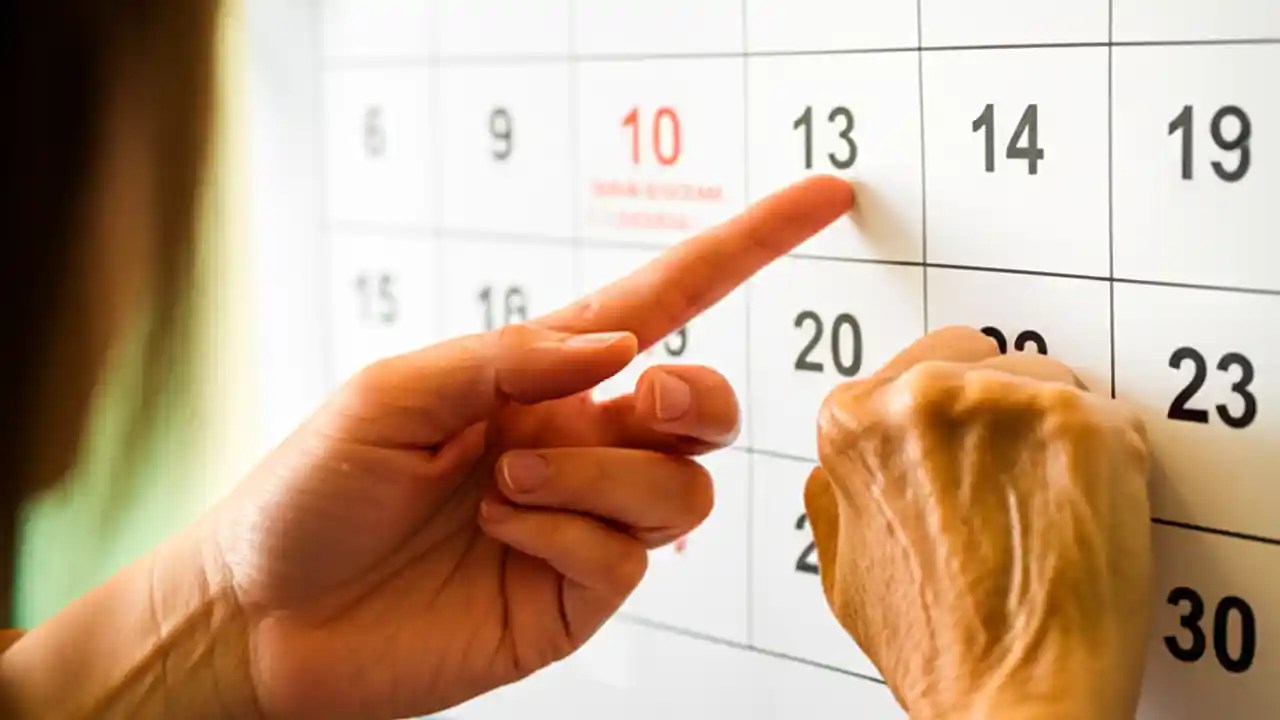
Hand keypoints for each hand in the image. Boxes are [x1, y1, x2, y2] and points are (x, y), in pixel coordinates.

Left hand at [203, 175, 852, 717]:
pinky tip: (499, 532)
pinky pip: (629, 558)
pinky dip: (569, 533)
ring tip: (506, 484)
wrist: (260, 619)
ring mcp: (581, 524)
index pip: (664, 302)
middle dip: (698, 391)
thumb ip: (509, 355)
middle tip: (641, 393)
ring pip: (679, 488)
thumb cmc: (309, 497)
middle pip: (704, 406)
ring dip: (600, 474)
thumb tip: (620, 343)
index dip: (746, 248)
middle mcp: (575, 446)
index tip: (820, 200)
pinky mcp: (574, 597)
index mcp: (537, 380)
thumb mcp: (390, 393)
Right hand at [804, 327, 1152, 719]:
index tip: (969, 444)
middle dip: (1000, 413)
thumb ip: (837, 493)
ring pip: (1047, 382)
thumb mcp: (842, 569)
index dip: (952, 415)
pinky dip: (1106, 459)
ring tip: (1045, 508)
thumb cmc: (937, 648)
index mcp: (854, 422)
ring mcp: (1004, 403)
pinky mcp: (1080, 423)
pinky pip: (1107, 414)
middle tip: (1011, 484)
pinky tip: (1081, 512)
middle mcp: (921, 398)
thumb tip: (853, 463)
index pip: (919, 366)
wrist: (1014, 699)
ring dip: (1052, 433)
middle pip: (985, 362)